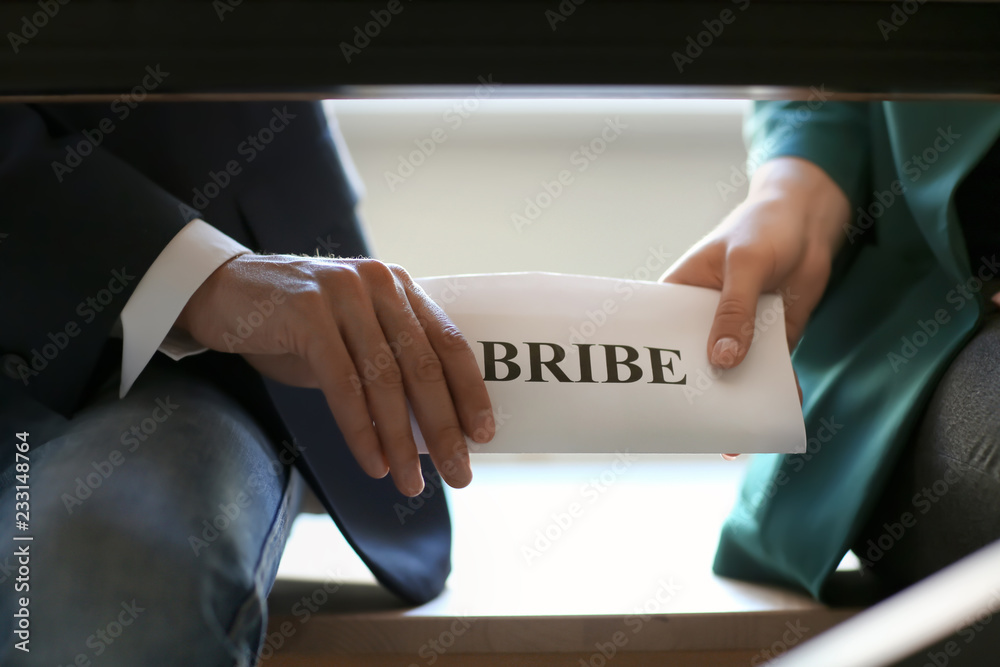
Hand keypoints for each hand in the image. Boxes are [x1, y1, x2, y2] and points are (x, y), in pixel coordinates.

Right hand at [175, 254, 494, 496]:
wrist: (223, 291)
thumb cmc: (295, 324)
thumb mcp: (352, 336)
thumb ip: (389, 365)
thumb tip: (432, 429)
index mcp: (399, 288)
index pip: (450, 343)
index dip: (471, 392)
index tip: (484, 436)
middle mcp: (379, 284)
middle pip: (423, 367)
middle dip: (444, 429)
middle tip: (460, 475)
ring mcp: (344, 295)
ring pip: (385, 381)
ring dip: (401, 442)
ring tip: (411, 485)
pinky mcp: (307, 313)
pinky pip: (343, 384)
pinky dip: (360, 430)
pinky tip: (373, 464)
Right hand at [660, 157, 850, 455]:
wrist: (811, 222)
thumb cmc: (765, 226)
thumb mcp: (747, 264)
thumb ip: (735, 310)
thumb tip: (723, 359)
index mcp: (682, 293)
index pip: (659, 332)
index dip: (652, 363)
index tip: (646, 399)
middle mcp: (705, 318)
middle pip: (693, 361)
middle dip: (695, 395)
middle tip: (690, 430)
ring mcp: (738, 330)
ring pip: (731, 372)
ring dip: (735, 401)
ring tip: (732, 437)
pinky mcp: (770, 339)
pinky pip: (770, 371)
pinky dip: (776, 391)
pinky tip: (779, 412)